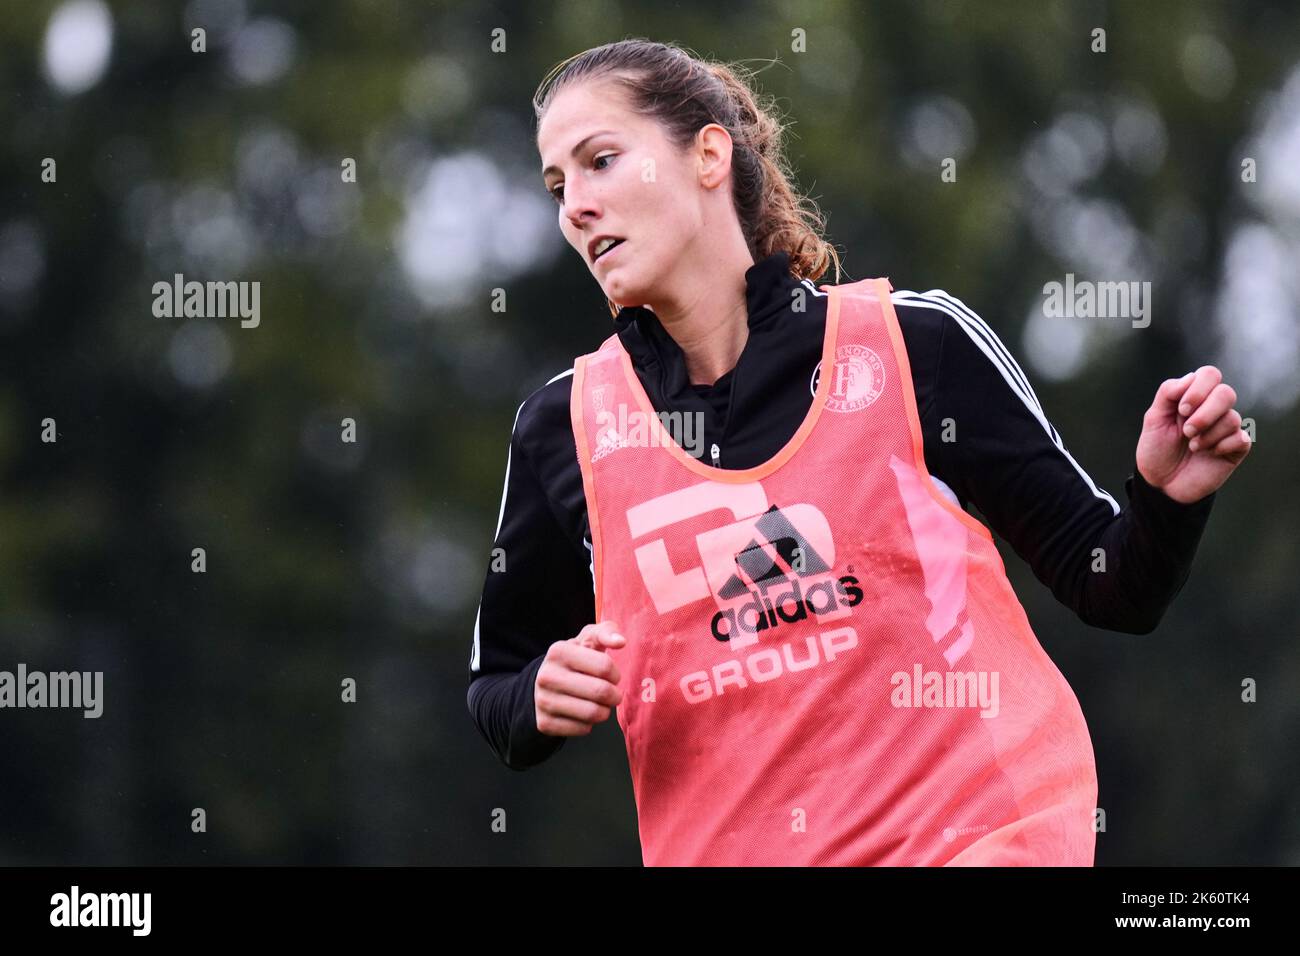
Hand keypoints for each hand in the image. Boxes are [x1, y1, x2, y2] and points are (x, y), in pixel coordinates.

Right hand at [534, 621, 625, 736]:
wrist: (543, 684)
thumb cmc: (576, 659)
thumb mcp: (588, 639)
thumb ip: (606, 632)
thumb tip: (620, 642)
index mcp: (558, 651)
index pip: (604, 666)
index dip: (615, 673)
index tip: (612, 675)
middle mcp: (547, 676)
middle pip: (601, 692)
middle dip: (614, 695)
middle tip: (612, 694)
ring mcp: (543, 701)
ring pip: (593, 714)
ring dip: (604, 711)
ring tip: (601, 704)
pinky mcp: (544, 724)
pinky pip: (583, 729)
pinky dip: (590, 724)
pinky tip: (583, 714)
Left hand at [1136, 365, 1250, 503]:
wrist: (1161, 483)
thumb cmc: (1157, 449)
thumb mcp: (1154, 419)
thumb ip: (1168, 393)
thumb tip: (1191, 377)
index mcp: (1194, 398)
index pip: (1210, 375)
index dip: (1198, 389)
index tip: (1181, 410)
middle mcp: (1214, 409)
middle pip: (1226, 393)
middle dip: (1205, 413)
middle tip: (1187, 430)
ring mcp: (1227, 428)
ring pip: (1233, 418)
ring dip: (1207, 434)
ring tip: (1192, 447)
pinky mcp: (1236, 448)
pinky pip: (1242, 438)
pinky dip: (1221, 446)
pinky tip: (1208, 454)